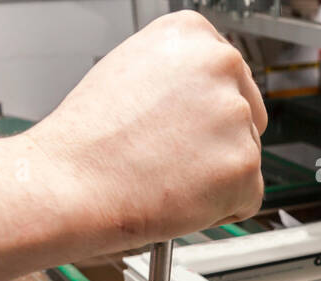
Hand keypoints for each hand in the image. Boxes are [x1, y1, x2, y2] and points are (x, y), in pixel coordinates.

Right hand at [30, 9, 267, 242]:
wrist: (73, 183)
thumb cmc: (90, 138)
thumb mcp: (131, 72)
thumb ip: (178, 77)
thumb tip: (201, 96)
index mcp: (193, 34)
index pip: (229, 77)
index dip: (203, 113)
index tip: (182, 126)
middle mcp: (221, 64)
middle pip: (247, 115)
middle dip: (218, 142)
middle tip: (172, 156)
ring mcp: (235, 116)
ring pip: (246, 156)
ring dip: (215, 176)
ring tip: (166, 174)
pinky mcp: (244, 165)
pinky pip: (247, 196)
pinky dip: (220, 208)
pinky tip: (180, 196)